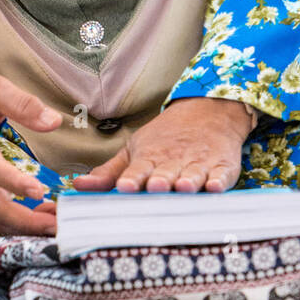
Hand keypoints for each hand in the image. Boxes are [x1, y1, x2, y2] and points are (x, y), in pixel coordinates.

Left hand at [72, 97, 251, 193]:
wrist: (208, 111)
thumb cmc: (165, 138)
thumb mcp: (134, 150)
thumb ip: (108, 172)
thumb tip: (76, 185)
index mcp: (150, 158)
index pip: (138, 169)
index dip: (133, 178)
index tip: (126, 186)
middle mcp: (174, 162)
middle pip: (166, 173)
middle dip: (160, 180)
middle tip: (155, 187)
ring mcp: (199, 163)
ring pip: (193, 174)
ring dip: (189, 181)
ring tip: (184, 187)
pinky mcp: (223, 166)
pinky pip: (222, 174)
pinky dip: (220, 180)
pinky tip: (216, 186)